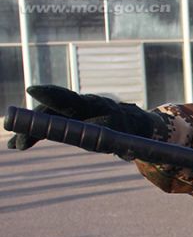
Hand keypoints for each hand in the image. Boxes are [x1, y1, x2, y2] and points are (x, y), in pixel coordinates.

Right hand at [7, 85, 161, 149]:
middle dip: (34, 126)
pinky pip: (50, 123)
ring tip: (15, 145)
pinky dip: (37, 132)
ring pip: (49, 117)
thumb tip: (106, 146)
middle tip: (19, 144)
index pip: (71, 99)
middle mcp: (81, 104)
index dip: (52, 94)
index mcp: (95, 106)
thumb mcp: (122, 137)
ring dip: (31, 131)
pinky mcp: (70, 117)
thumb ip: (110, 139)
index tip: (33, 90)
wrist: (133, 123)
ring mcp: (74, 110)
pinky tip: (21, 143)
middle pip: (52, 111)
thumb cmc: (129, 131)